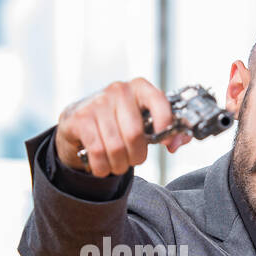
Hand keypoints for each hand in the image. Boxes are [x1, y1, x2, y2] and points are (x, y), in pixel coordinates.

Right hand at [55, 78, 192, 177]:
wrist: (79, 122)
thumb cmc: (118, 123)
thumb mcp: (143, 122)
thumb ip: (166, 132)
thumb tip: (176, 142)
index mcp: (139, 88)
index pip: (158, 100)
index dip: (165, 123)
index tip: (165, 142)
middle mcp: (118, 91)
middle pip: (135, 135)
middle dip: (137, 156)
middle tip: (133, 159)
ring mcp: (97, 103)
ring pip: (116, 148)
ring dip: (119, 165)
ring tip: (117, 163)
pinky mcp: (80, 119)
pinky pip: (97, 152)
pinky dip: (102, 167)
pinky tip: (102, 164)